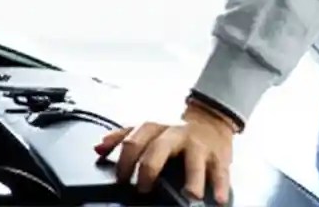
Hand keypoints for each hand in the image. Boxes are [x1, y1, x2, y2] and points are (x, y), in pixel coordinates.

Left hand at [94, 105, 234, 201]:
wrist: (210, 119)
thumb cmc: (173, 131)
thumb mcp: (146, 130)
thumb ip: (122, 137)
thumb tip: (98, 148)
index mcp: (154, 128)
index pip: (133, 140)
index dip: (124, 161)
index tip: (120, 179)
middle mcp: (174, 133)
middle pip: (158, 149)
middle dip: (149, 169)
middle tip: (143, 188)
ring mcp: (197, 144)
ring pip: (193, 160)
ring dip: (192, 178)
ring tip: (190, 194)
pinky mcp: (218, 155)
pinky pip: (220, 171)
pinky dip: (219, 185)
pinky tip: (216, 198)